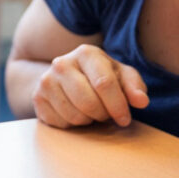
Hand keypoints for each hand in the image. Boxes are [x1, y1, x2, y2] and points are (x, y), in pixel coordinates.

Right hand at [33, 44, 148, 127]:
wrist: (63, 77)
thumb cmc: (99, 77)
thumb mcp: (120, 76)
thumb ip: (134, 86)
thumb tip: (141, 101)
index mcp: (86, 53)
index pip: (104, 84)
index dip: (118, 106)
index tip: (125, 119)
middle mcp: (62, 63)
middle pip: (89, 102)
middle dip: (102, 114)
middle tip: (105, 113)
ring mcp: (46, 80)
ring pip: (75, 115)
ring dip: (88, 120)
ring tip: (90, 111)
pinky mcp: (37, 98)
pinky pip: (60, 123)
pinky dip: (72, 124)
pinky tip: (74, 112)